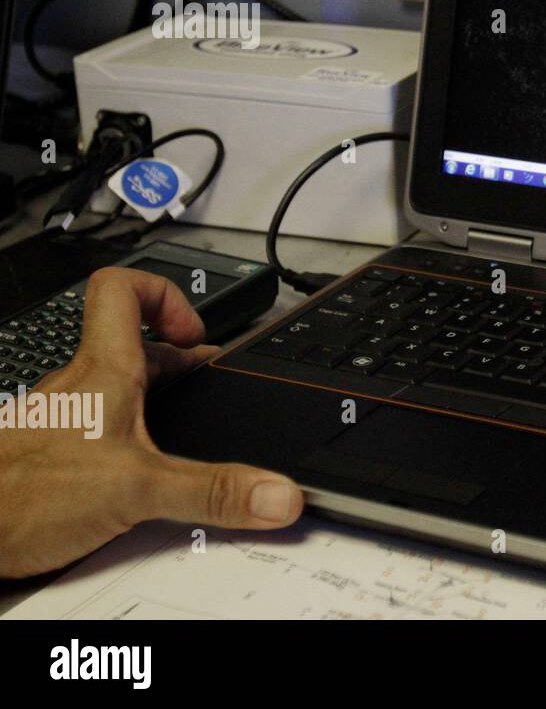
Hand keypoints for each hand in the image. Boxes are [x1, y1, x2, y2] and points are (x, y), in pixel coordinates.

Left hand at [0, 267, 302, 578]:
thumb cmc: (18, 497)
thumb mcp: (137, 492)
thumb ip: (213, 492)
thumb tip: (278, 491)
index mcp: (103, 371)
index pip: (122, 288)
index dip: (164, 293)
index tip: (195, 331)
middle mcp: (79, 387)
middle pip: (135, 347)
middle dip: (178, 364)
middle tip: (207, 387)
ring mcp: (61, 421)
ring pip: (117, 393)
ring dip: (153, 406)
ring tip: (184, 433)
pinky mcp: (51, 458)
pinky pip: (98, 435)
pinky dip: (127, 447)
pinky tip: (141, 482)